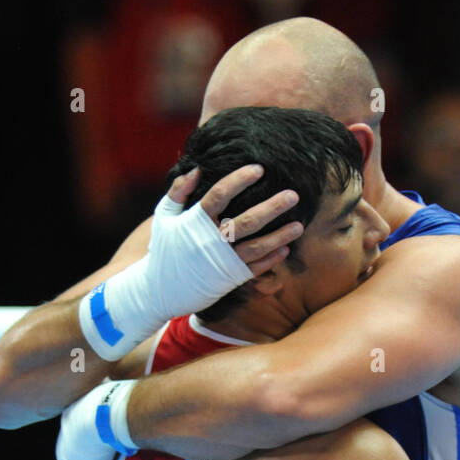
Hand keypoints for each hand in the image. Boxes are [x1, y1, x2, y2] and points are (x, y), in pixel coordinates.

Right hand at [166, 165, 303, 276]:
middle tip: (293, 195)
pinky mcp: (229, 279)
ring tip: (299, 226)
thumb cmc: (164, 248)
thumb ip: (178, 190)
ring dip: (280, 237)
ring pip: (256, 247)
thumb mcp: (164, 216)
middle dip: (272, 208)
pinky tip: (285, 249)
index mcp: (194, 221)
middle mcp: (211, 241)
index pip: (219, 194)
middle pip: (247, 221)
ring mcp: (222, 261)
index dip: (239, 180)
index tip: (259, 169)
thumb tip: (197, 169)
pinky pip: (255, 269)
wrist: (160, 290)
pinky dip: (271, 260)